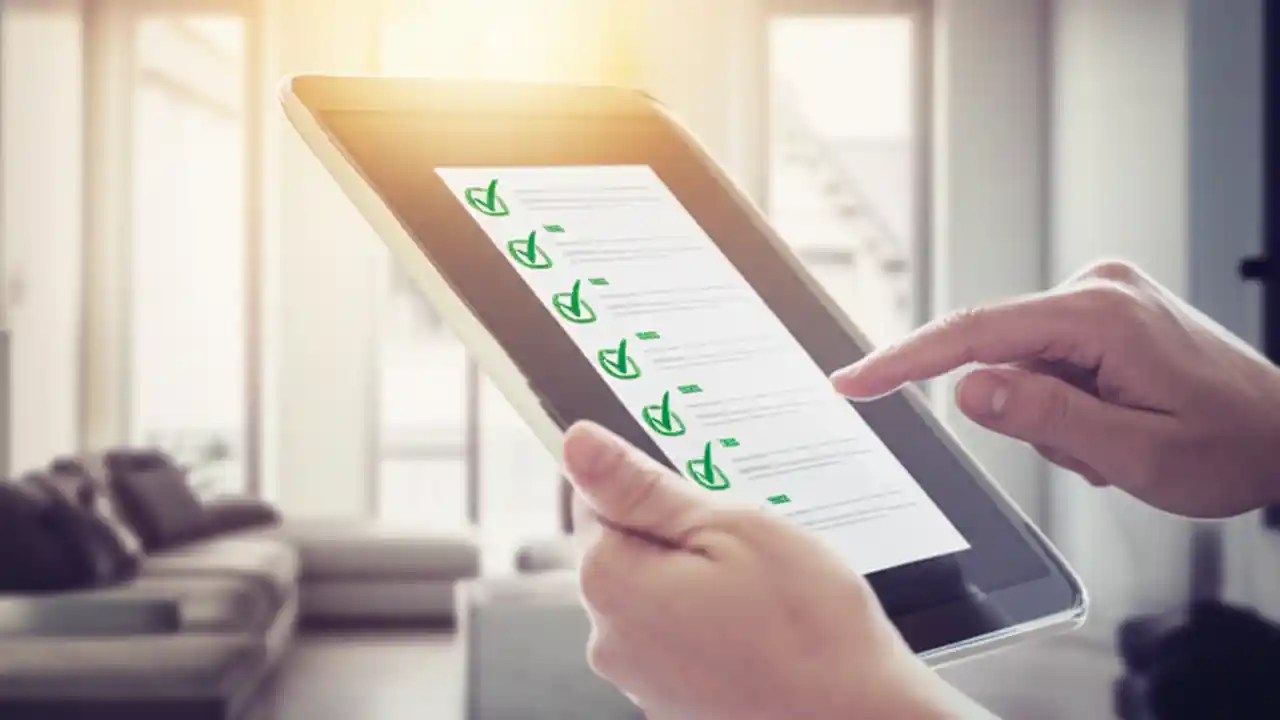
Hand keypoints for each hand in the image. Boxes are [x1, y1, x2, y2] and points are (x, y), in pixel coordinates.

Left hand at [563, 421, 990, 719]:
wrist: (858, 719)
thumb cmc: (807, 627)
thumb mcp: (730, 527)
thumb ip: (642, 487)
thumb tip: (579, 444)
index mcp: (610, 583)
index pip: (593, 501)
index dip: (653, 491)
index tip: (702, 502)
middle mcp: (608, 639)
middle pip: (625, 551)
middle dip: (678, 537)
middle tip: (744, 548)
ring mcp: (640, 680)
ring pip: (656, 595)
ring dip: (698, 582)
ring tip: (760, 595)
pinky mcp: (672, 703)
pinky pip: (679, 639)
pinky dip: (712, 625)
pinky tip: (760, 630)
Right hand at [833, 260, 1279, 517]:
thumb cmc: (1230, 446)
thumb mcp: (1135, 454)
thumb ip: (1045, 420)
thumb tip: (965, 389)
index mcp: (1102, 315)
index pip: (975, 333)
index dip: (905, 360)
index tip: (854, 381)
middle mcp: (1097, 287)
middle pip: (1000, 355)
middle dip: (1029, 415)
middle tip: (1097, 450)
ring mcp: (1100, 294)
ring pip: (1022, 365)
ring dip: (1052, 414)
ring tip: (1118, 435)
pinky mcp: (1100, 309)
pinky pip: (1045, 361)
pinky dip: (1065, 400)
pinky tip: (1116, 415)